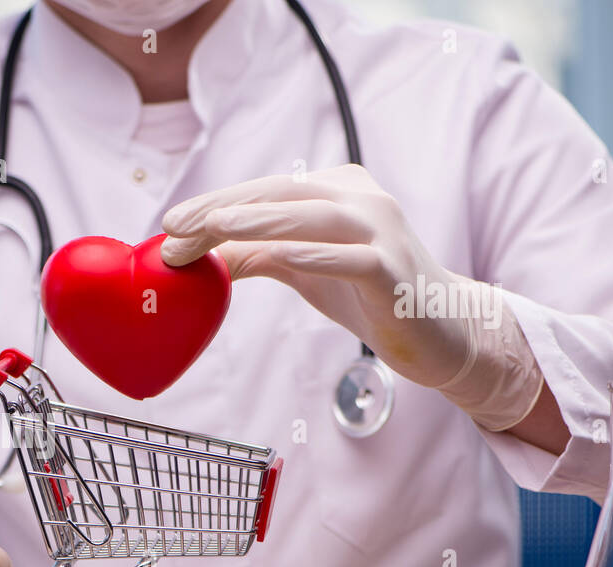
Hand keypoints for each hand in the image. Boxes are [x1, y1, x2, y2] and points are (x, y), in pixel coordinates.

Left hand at [160, 164, 543, 430]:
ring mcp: (382, 233)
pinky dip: (315, 254)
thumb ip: (255, 255)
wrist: (441, 331)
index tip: (171, 222)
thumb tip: (194, 255)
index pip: (266, 190)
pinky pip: (353, 258)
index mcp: (337, 191)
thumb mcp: (302, 268)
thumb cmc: (367, 294)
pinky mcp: (395, 272)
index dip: (216, 202)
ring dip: (261, 220)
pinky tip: (280, 254)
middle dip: (226, 207)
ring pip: (314, 216)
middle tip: (177, 225)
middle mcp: (361, 201)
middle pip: (283, 194)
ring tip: (216, 226)